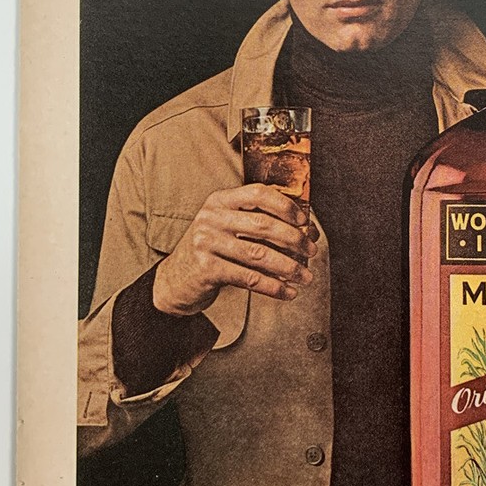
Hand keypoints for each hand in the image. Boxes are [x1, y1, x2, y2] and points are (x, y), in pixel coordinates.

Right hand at [152, 185, 317, 315]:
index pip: (258, 194)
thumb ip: (254, 221)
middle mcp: (211, 218)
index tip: (305, 221)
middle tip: (312, 251)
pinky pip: (249, 278)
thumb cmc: (210, 252)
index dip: (286, 206)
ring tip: (306, 276)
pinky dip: (273, 287)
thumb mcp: (225, 227)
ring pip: (260, 255)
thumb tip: (304, 228)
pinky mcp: (206, 269)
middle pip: (264, 225)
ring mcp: (206, 243)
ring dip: (289, 267)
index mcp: (219, 201)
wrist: (173, 281)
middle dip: (295, 239)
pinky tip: (288, 292)